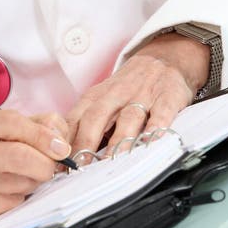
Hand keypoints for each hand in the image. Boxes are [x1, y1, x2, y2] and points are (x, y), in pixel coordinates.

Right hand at [0, 109, 71, 227]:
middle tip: (52, 168)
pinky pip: (11, 203)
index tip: (61, 147)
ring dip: (31, 183)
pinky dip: (18, 200)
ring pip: (19, 181)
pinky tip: (6, 196)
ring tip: (21, 181)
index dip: (43, 134)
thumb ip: (29, 127)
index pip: (12, 122)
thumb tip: (59, 135)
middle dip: (44, 163)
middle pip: (18, 153)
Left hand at [63, 33, 209, 157]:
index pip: (74, 120)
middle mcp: (115, 95)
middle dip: (86, 143)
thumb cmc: (125, 89)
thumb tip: (68, 161)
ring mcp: (141, 95)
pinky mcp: (166, 97)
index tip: (60, 164)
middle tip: (81, 168)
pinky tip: (151, 140)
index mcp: (94, 98)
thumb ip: (86, 127)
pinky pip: (161, 113)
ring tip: (112, 163)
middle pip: (95, 118)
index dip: (65, 143)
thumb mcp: (100, 101)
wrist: (160, 60)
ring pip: (127, 119)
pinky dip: (156, 127)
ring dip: (119, 141)